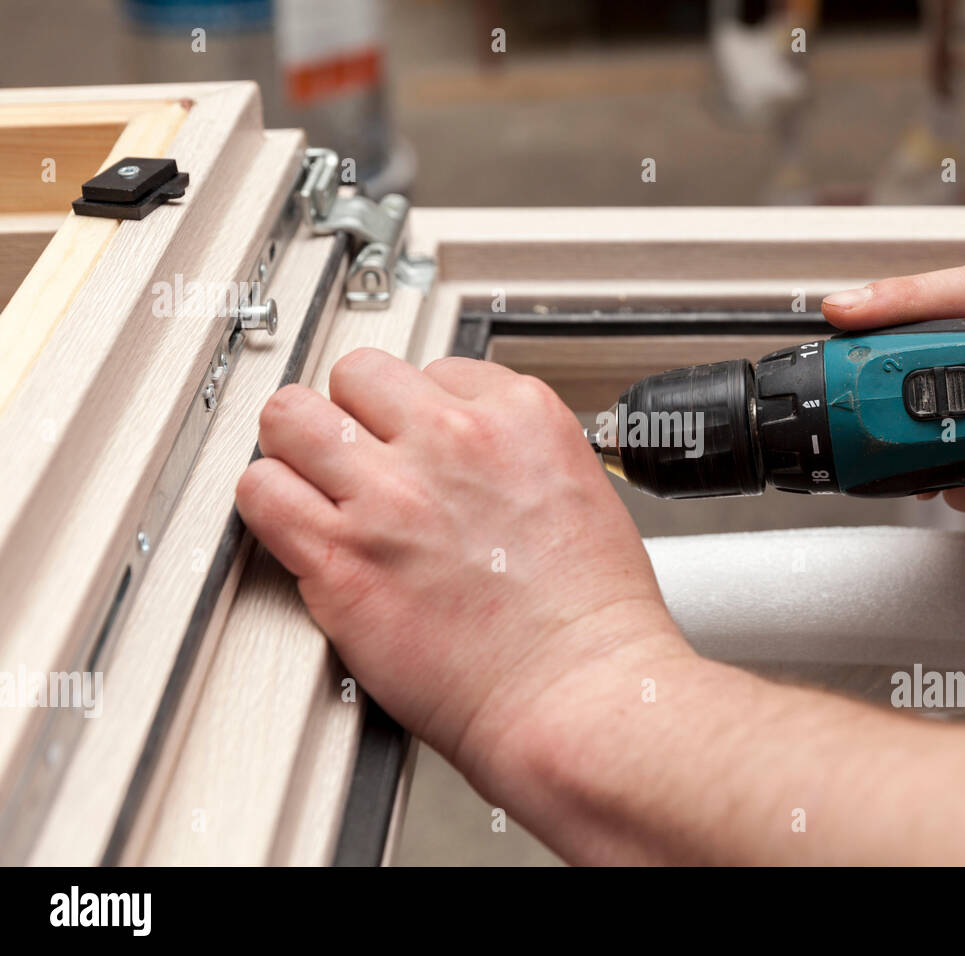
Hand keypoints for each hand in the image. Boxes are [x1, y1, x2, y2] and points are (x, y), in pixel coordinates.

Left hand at [235, 350, 684, 763]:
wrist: (576, 690)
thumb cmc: (590, 618)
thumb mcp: (579, 492)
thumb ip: (515, 458)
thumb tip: (470, 457)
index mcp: (519, 418)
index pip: (435, 369)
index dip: (419, 411)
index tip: (414, 441)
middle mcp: (451, 441)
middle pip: (356, 375)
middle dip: (355, 413)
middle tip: (359, 454)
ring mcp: (390, 496)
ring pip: (292, 417)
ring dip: (299, 448)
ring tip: (312, 481)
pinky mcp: (341, 558)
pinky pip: (262, 492)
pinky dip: (268, 503)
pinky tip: (293, 524)